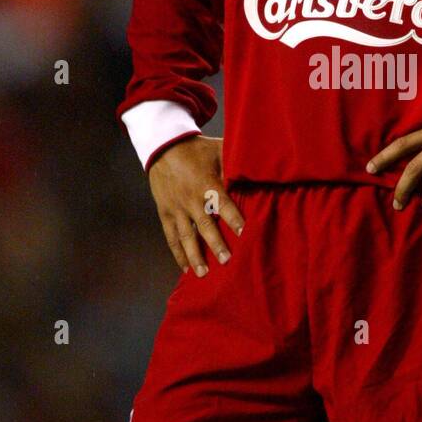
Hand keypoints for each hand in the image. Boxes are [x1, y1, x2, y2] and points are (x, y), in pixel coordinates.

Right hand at [148, 135, 243, 275]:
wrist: (163, 148)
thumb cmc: (198, 150)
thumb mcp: (219, 150)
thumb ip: (235, 165)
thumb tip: (257, 174)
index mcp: (206, 183)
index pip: (222, 203)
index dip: (233, 218)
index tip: (244, 233)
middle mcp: (190, 199)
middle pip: (204, 225)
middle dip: (215, 244)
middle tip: (226, 261)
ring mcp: (176, 208)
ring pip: (185, 236)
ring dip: (194, 255)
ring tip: (203, 273)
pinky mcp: (166, 213)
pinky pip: (171, 236)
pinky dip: (178, 253)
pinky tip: (185, 269)